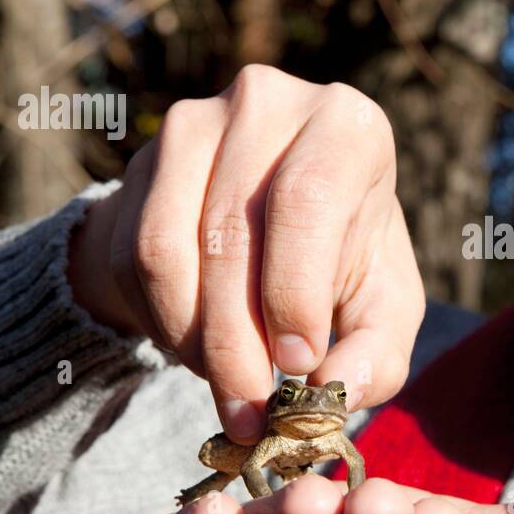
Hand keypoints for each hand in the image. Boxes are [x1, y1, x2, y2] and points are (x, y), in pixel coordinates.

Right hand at [68, 65, 422, 437]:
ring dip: (192, 337)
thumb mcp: (383, 307)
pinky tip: (195, 349)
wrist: (274, 221)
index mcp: (348, 124)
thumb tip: (336, 392)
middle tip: (249, 412)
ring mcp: (196, 122)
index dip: (295, 292)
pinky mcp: (143, 159)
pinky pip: (130, 255)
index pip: (307, 200)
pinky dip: (160, 322)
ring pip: (168, 247)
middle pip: (231, 232)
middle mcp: (269, 102)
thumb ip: (378, 355)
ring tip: (227, 386)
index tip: (299, 366)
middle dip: (237, 342)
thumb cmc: (345, 262)